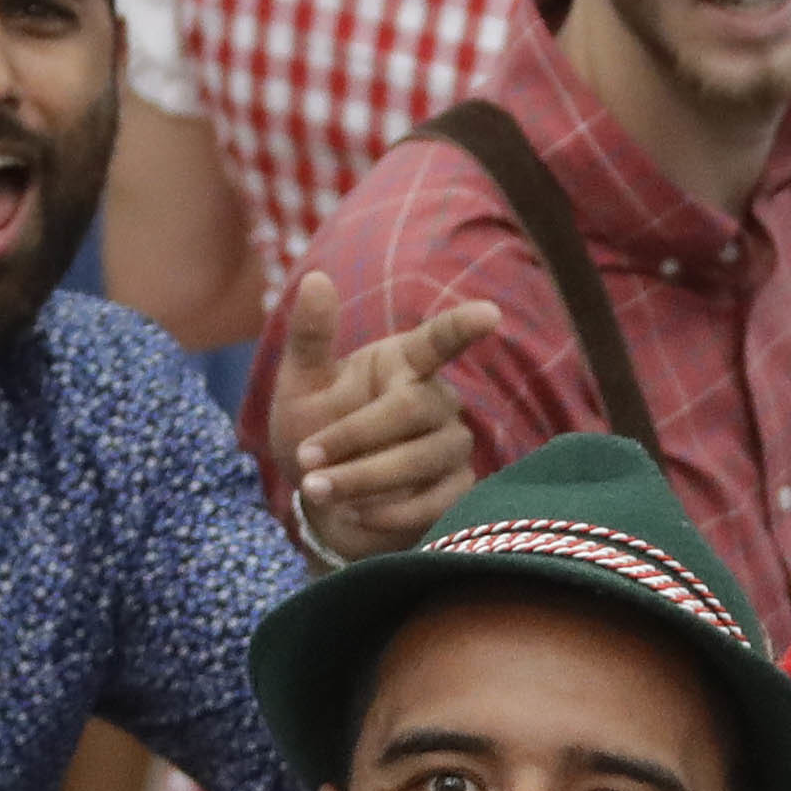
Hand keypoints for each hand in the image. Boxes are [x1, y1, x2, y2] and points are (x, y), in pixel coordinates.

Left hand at [265, 275, 498, 560]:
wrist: (321, 500)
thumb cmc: (313, 431)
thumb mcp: (300, 384)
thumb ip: (310, 337)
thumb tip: (316, 278)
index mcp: (404, 363)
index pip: (440, 340)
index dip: (462, 327)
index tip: (489, 314)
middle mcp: (437, 400)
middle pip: (414, 408)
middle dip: (356, 435)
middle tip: (306, 459)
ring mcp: (452, 446)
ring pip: (425, 457)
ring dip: (365, 476)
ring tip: (318, 489)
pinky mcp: (456, 491)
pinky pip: (437, 501)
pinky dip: (390, 511)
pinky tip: (355, 512)